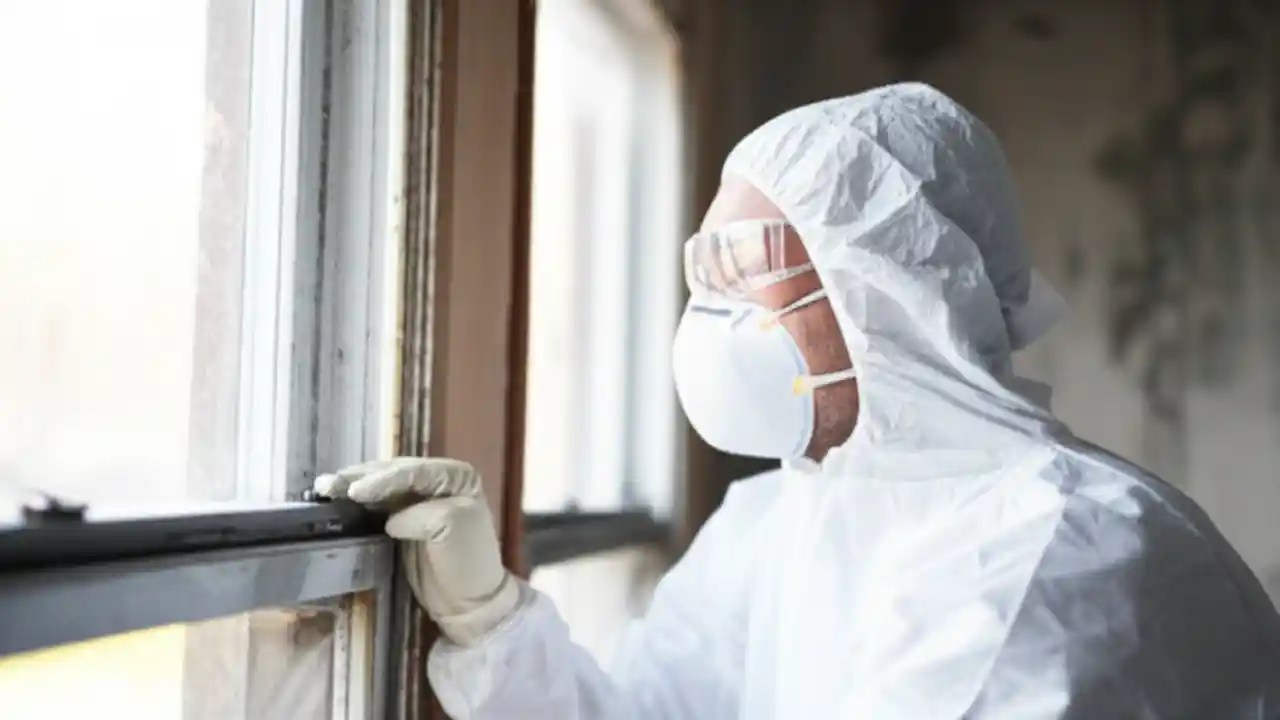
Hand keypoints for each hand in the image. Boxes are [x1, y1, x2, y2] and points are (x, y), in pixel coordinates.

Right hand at [314, 457, 519, 645]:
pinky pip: (375, 506)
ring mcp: (416, 501)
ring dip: (350, 486)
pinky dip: (354, 504)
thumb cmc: (467, 562)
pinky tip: (332, 502)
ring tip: (323, 488)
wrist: (468, 602)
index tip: (356, 492)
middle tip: (327, 485)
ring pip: (379, 486)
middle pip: (392, 473)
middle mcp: (436, 481)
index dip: (383, 479)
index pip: (414, 472)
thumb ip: (420, 515)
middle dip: (359, 477)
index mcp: (455, 476)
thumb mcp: (452, 529)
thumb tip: (390, 520)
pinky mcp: (400, 522)